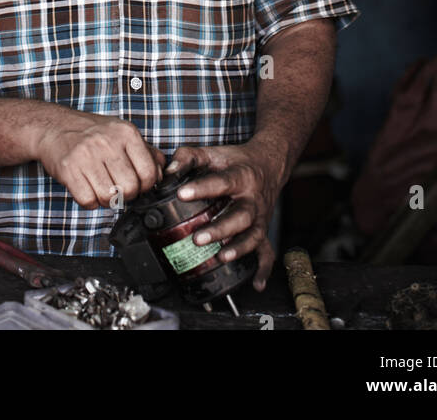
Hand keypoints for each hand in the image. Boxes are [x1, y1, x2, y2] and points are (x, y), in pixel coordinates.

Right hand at [36, 109, 164, 209]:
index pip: (149, 173)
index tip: (136, 184)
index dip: (145, 186)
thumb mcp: (122, 132)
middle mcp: (108, 142)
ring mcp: (87, 155)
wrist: (54, 127)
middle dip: (125, 195)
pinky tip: (86, 187)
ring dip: (106, 199)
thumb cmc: (92, 132)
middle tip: (116, 187)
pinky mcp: (69, 169)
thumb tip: (162, 173)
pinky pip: (88, 201)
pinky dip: (89, 201)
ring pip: (109, 198)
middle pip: (130, 189)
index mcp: (126, 133)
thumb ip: (146, 152)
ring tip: (100, 186)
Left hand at [166, 141, 283, 289]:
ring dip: (238, 249)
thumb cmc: (237, 161)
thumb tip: (168, 171)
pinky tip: (256, 283)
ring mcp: (260, 217)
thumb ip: (188, 157)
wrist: (268, 165)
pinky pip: (267, 252)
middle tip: (198, 238)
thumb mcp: (213, 152)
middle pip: (240, 216)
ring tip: (221, 257)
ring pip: (253, 236)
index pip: (222, 182)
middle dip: (220, 229)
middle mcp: (253, 199)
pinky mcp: (262, 230)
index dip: (202, 188)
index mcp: (241, 177)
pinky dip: (263, 269)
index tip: (182, 193)